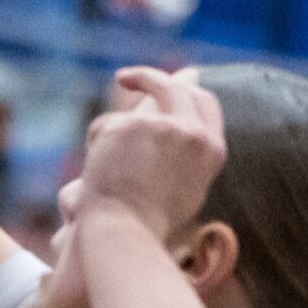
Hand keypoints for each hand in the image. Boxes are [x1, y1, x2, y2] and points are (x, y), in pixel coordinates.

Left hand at [77, 67, 226, 241]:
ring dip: (110, 140)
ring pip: (125, 117)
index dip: (183, 89)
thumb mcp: (181, 183)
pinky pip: (104, 127)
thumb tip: (171, 123)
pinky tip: (99, 173)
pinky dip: (95, 147)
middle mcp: (194, 133)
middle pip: (173, 88)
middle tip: (125, 78)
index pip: (204, 103)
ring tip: (109, 175)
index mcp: (212, 150)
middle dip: (149, 77)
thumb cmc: (149, 218)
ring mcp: (164, 126)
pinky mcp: (132, 124)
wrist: (127, 230)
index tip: (165, 80)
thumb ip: (181, 151)